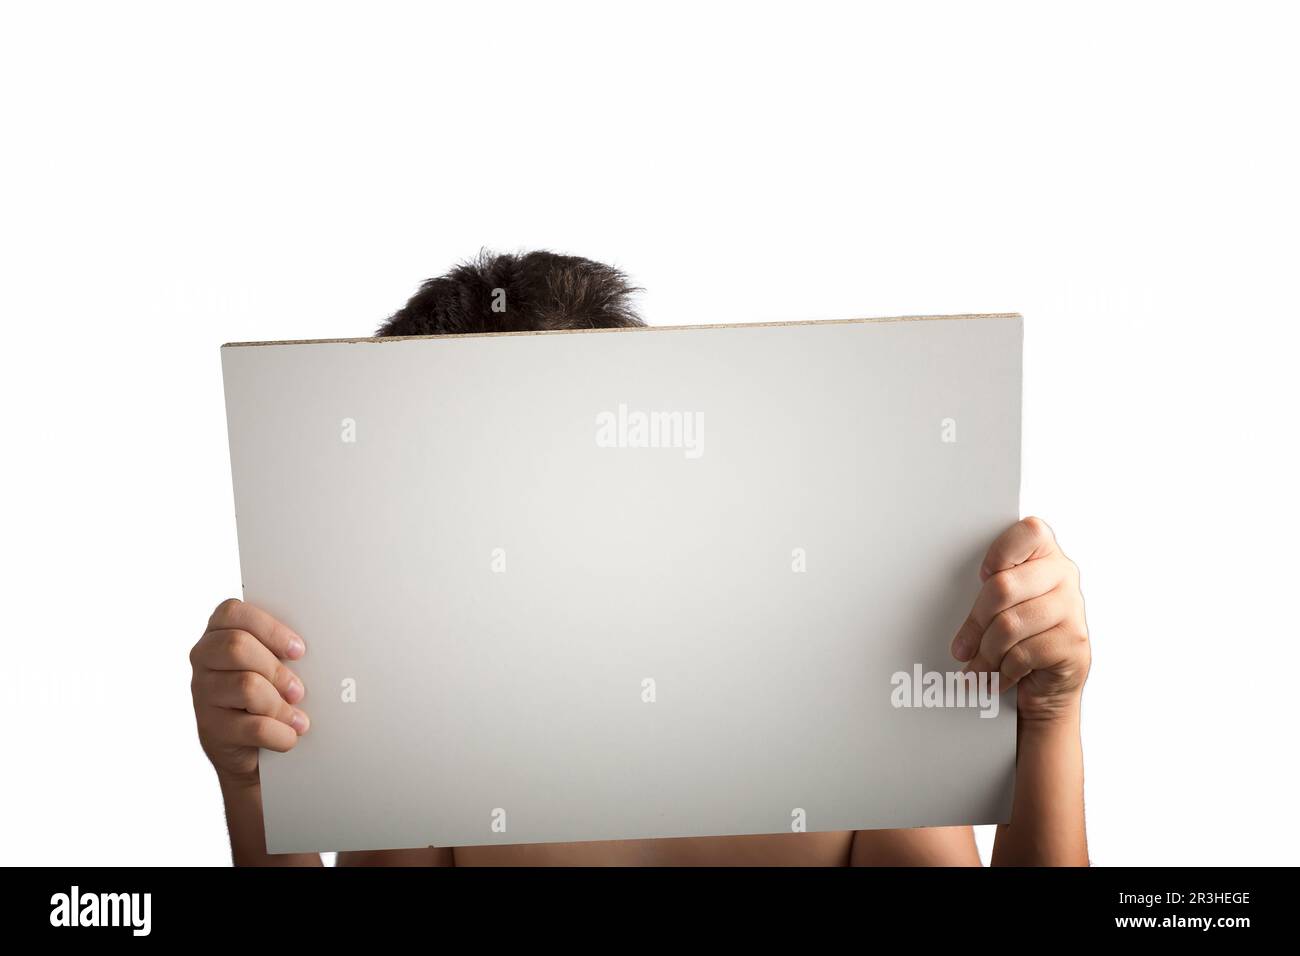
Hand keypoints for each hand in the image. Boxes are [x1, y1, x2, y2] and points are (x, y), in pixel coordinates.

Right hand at [189, 599, 309, 787]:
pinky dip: (279, 733)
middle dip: (276, 669)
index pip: (233, 613)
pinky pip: (252, 727)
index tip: (299, 650)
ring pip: (246, 686)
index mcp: (219, 632)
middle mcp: (203, 657)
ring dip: (280, 704)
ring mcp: (202, 692)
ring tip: (299, 718)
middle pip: (237, 647)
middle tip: (298, 690)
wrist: (252, 748)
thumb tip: (320, 650)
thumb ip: (282, 650)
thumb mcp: (274, 665)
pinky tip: (290, 735)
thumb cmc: (269, 692)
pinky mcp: (210, 728)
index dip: (270, 629)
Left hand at [950, 517, 1089, 721]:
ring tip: (975, 669)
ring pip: (1009, 626)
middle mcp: (1064, 575)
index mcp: (1045, 554)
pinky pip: (1023, 654)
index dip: (1000, 552)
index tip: (982, 576)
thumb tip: (951, 603)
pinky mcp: (1075, 641)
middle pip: (1004, 587)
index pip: (1028, 532)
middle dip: (975, 623)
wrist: (1050, 683)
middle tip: (960, 648)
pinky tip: (998, 677)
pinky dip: (1003, 671)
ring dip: (985, 655)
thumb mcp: (1003, 606)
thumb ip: (990, 591)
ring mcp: (1073, 609)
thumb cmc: (1018, 636)